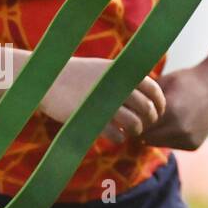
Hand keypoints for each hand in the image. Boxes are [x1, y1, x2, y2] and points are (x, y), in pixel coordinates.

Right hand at [38, 56, 165, 145]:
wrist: (48, 79)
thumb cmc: (78, 75)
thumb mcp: (106, 68)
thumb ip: (126, 77)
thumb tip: (148, 89)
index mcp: (123, 73)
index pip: (153, 89)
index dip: (160, 103)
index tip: (158, 111)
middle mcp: (118, 86)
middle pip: (146, 108)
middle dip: (150, 120)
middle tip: (145, 125)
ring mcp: (105, 103)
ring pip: (134, 123)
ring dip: (136, 130)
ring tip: (133, 132)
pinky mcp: (92, 118)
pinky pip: (115, 135)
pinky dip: (120, 138)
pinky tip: (117, 138)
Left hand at [138, 61, 207, 150]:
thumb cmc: (190, 79)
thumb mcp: (165, 82)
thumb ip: (145, 96)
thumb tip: (122, 102)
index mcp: (170, 112)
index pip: (138, 126)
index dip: (133, 121)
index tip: (131, 114)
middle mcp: (179, 129)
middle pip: (145, 138)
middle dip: (142, 129)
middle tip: (143, 118)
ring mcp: (188, 139)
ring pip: (158, 143)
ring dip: (155, 134)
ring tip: (161, 119)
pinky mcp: (194, 145)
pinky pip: (172, 144)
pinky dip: (170, 137)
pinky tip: (177, 123)